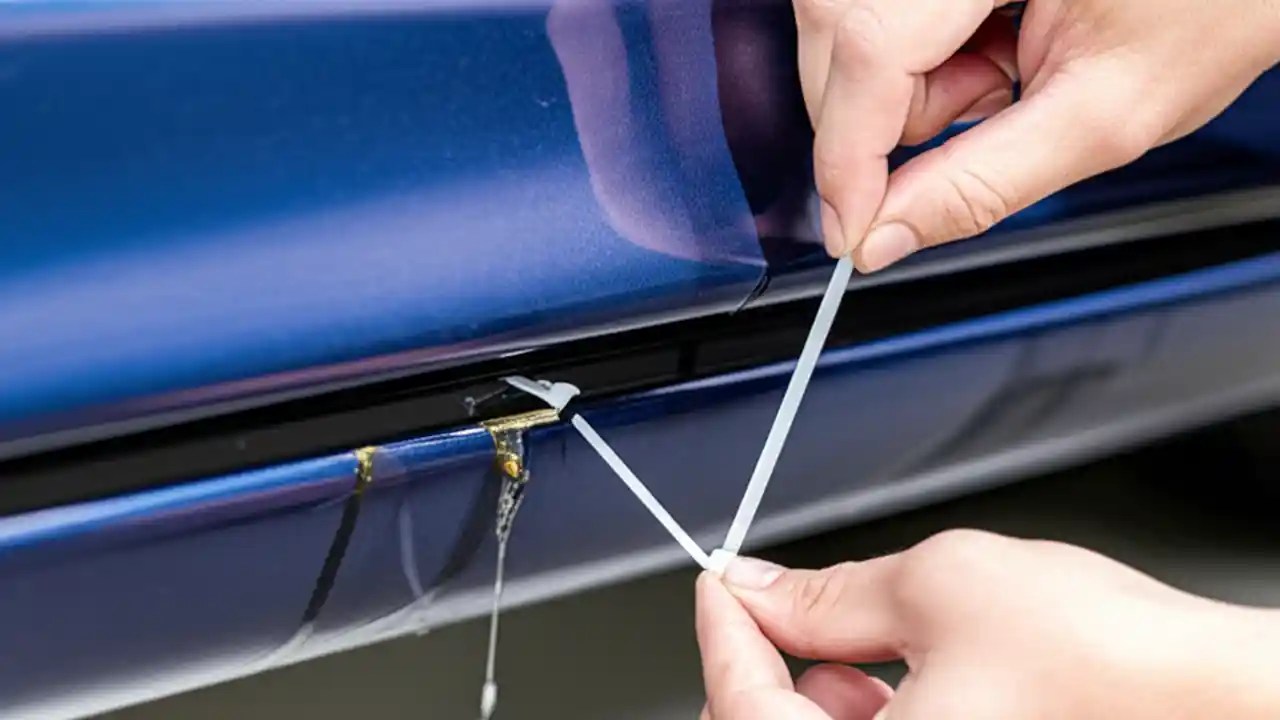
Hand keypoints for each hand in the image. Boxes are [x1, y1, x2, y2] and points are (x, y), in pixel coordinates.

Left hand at [697, 529, 1279, 718]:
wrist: (1208, 694)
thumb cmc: (1103, 660)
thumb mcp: (935, 587)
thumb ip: (825, 594)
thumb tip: (760, 588)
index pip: (737, 701)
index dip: (720, 629)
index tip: (720, 583)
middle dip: (765, 667)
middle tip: (784, 607)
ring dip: (816, 694)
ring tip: (862, 644)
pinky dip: (864, 719)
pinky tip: (896, 680)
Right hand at [800, 0, 1279, 269]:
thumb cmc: (1207, 6)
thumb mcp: (1103, 118)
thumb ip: (982, 184)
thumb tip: (884, 235)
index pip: (871, 47)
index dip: (847, 152)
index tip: (850, 228)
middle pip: (840, 35)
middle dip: (884, 113)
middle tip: (982, 112)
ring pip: (845, 28)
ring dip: (903, 84)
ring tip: (999, 71)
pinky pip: (868, 13)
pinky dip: (912, 56)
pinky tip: (982, 46)